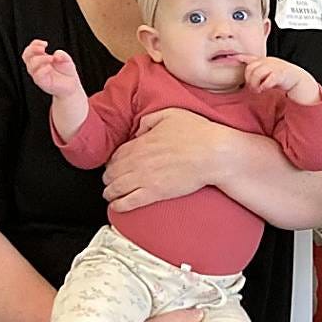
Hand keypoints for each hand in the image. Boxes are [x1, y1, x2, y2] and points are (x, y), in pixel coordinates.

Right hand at [23, 39, 82, 96]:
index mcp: (40, 59)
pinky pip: (38, 76)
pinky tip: (50, 67)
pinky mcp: (42, 83)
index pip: (30, 50)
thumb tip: (56, 54)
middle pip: (26, 56)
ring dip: (41, 59)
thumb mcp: (67, 60)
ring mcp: (38, 75)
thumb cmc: (67, 72)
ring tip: (52, 58)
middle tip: (43, 49)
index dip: (34, 44)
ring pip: (31, 65)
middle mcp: (36, 67)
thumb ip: (62, 54)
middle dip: (33, 49)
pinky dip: (43, 69)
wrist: (72, 86)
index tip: (45, 43)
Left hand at [102, 108, 232, 212]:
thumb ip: (150, 119)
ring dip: (109, 192)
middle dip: (107, 178)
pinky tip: (116, 207)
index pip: (116, 154)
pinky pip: (130, 201)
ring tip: (109, 195)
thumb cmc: (198, 133)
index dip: (111, 162)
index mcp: (141, 143)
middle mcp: (138, 161)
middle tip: (108, 181)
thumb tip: (139, 128)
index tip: (113, 165)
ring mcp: (145, 178)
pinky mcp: (155, 193)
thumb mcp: (171, 114)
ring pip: (117, 188)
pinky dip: (119, 205)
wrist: (213, 154)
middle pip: (113, 172)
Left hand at [243, 55, 321, 103]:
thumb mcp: (267, 71)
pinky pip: (268, 79)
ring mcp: (274, 66)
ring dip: (255, 84)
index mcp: (264, 60)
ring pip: (257, 73)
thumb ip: (257, 70)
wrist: (296, 79)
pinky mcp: (280, 74)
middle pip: (250, 68)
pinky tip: (264, 89)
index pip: (249, 57)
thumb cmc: (281, 76)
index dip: (239, 57)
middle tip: (253, 87)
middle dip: (249, 79)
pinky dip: (264, 86)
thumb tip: (245, 72)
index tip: (231, 58)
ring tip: (258, 90)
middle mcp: (268, 61)